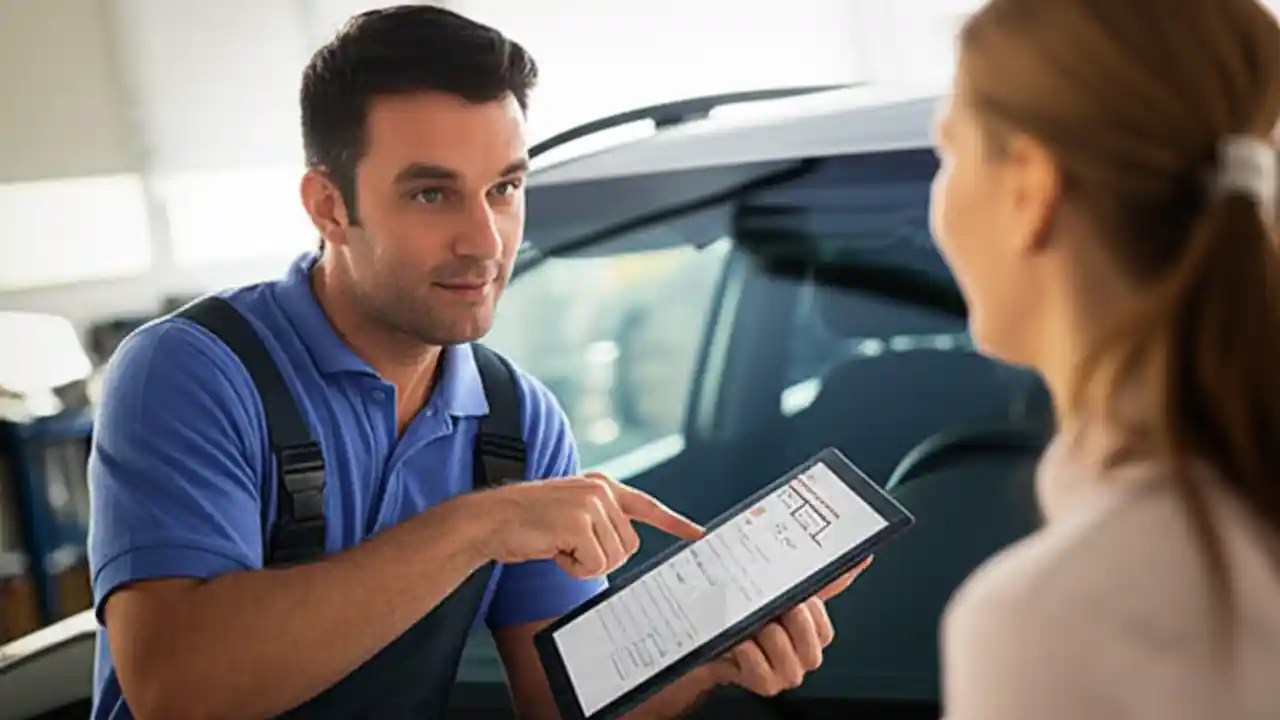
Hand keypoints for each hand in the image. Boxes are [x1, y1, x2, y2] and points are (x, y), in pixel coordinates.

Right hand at [470, 471, 703, 577]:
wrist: (489, 519)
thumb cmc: (526, 523)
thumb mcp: (568, 512)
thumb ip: (597, 519)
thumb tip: (623, 545)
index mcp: (601, 485)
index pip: (646, 505)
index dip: (674, 522)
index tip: (697, 534)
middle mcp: (600, 490)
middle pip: (629, 545)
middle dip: (601, 557)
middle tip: (568, 547)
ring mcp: (591, 504)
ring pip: (614, 557)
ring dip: (585, 563)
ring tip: (558, 545)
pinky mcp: (579, 522)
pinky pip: (595, 564)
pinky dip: (574, 568)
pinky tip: (553, 550)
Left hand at [704, 557, 872, 696]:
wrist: (718, 641)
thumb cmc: (754, 615)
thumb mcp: (785, 589)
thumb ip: (823, 577)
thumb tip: (863, 557)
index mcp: (815, 633)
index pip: (824, 622)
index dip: (808, 606)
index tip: (793, 595)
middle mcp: (806, 655)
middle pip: (811, 636)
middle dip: (790, 616)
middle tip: (772, 604)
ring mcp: (788, 673)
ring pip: (785, 650)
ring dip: (765, 633)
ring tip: (751, 623)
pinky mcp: (766, 685)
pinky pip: (761, 669)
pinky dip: (747, 651)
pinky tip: (738, 641)